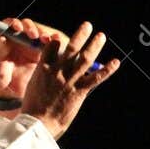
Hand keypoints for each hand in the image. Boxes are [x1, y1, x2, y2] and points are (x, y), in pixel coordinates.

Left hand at [0, 16, 62, 101]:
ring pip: (41, 35)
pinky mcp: (45, 55)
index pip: (11, 25)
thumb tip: (1, 37)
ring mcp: (34, 47)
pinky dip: (56, 43)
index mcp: (6, 38)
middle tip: (34, 35)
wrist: (7, 95)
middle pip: (28, 27)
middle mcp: (21, 39)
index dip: (14, 23)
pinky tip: (58, 42)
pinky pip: (52, 47)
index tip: (17, 27)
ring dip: (45, 34)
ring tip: (47, 39)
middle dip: (32, 28)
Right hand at [20, 21, 120, 139]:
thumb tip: (46, 71)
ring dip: (95, 46)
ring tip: (101, 36)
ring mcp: (69, 80)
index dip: (57, 40)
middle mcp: (57, 71)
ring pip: (85, 59)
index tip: (62, 36)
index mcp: (43, 69)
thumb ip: (41, 75)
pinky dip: (107, 69)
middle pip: (70, 48)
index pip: (51, 47)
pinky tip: (116, 62)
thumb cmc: (33, 108)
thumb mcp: (32, 87)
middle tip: (88, 25)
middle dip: (80, 35)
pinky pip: (96, 78)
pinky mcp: (79, 91)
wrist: (38, 123)